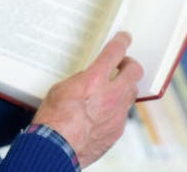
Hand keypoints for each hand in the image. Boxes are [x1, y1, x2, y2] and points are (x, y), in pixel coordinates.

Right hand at [30, 31, 142, 167]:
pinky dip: (116, 108)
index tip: (124, 37)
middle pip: (134, 71)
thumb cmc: (53, 119)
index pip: (114, 53)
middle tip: (123, 64)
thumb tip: (89, 79)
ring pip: (131, 93)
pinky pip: (123, 113)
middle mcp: (111, 95)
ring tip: (113, 88)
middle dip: (130, 64)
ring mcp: (117, 114)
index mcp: (94, 80)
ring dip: (125, 86)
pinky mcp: (118, 130)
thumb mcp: (61, 89)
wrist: (56, 148)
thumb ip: (80, 80)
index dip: (121, 41)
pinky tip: (104, 112)